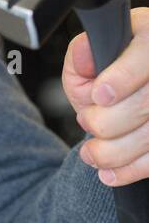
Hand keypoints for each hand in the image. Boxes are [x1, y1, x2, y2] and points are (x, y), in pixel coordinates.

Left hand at [63, 7, 148, 185]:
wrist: (120, 102)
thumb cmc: (107, 79)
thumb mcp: (88, 63)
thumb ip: (80, 57)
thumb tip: (85, 51)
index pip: (146, 55)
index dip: (123, 78)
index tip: (99, 95)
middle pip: (148, 101)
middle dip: (108, 121)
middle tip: (86, 121)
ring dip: (114, 151)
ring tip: (91, 153)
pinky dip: (130, 169)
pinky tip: (109, 171)